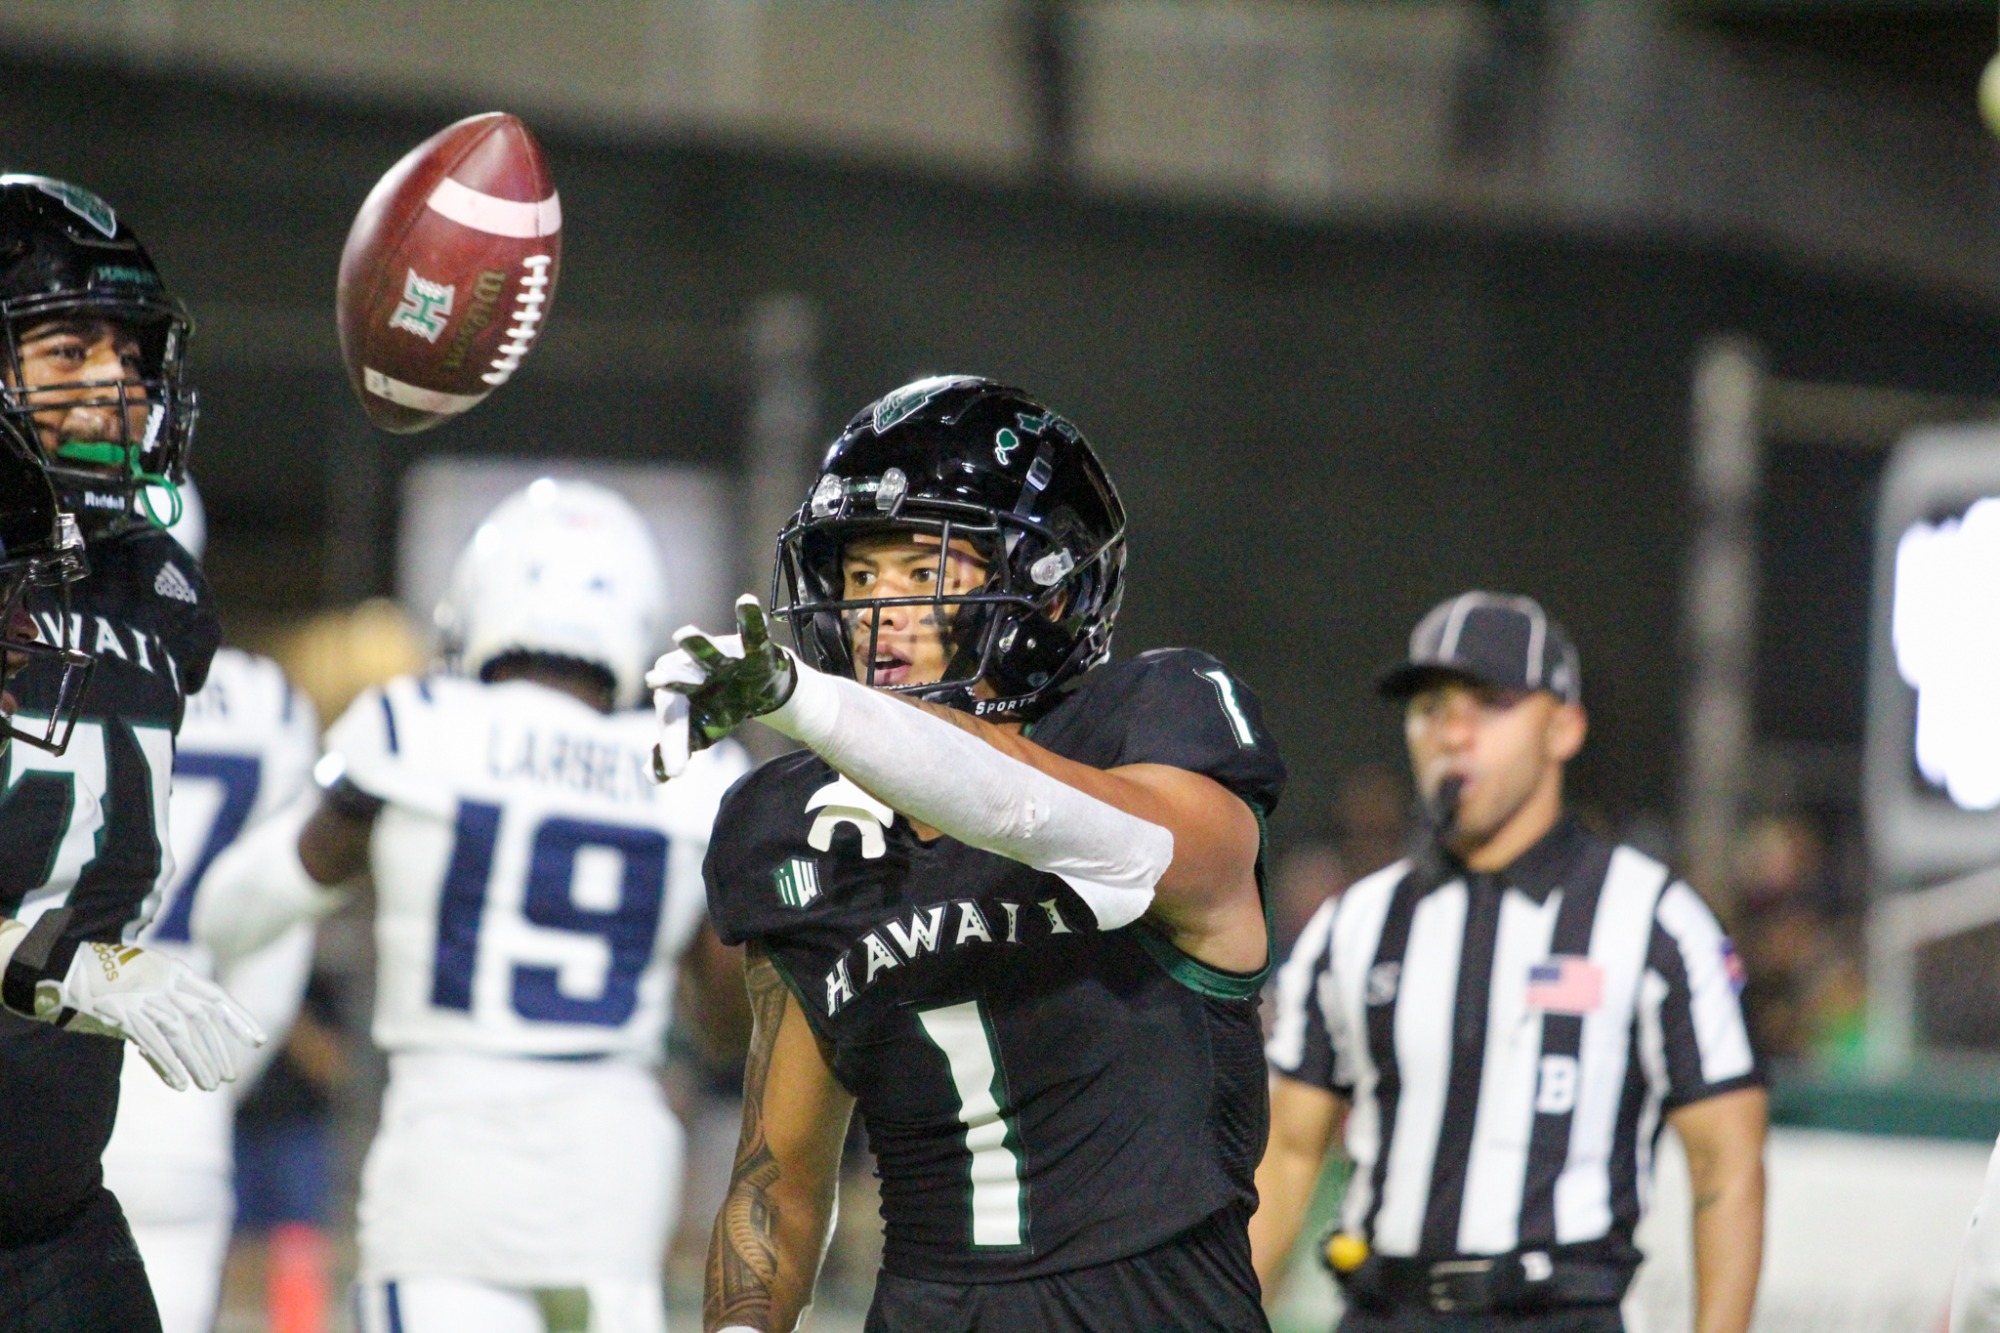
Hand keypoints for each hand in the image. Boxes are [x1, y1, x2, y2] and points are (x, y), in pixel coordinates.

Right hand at [39, 941, 266, 1091]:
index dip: (239, 1020)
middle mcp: (164, 983)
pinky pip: (151, 1042)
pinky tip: (180, 1083)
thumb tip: (186, 1048)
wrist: (70, 965)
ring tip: (210, 1085)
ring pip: (179, 1034)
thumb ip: (171, 1006)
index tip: (259, 1040)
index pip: (217, 998)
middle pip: (201, 1021)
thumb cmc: (114, 977)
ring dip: (197, 1062)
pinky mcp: (122, 1013)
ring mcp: (143, 998)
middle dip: (217, 1051)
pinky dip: (167, 1063)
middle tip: (229, 1076)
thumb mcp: (150, 980)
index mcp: (176, 972)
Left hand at [647, 595, 797, 780]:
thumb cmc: (717, 709)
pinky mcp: (749, 648)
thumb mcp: (698, 734)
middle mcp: (693, 669)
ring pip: (706, 650)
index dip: (674, 745)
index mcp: (676, 693)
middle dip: (672, 680)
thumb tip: (654, 776)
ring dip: (696, 644)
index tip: (678, 770)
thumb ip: (673, 751)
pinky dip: (749, 617)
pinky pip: (751, 632)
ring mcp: (720, 656)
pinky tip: (746, 602)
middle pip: (681, 678)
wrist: (752, 688)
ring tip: (683, 634)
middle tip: (655, 679)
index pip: (674, 720)